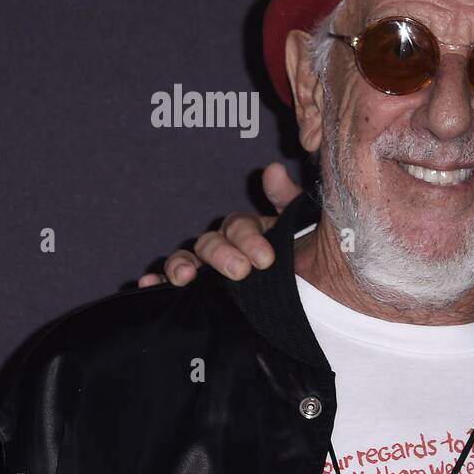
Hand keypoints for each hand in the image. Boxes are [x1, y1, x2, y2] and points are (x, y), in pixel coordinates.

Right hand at [138, 163, 301, 286]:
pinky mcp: (208, 296)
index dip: (248, 239)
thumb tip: (272, 169)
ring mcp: (217, 272)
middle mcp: (231, 249)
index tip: (265, 259)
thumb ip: (290, 200)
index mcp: (254, 231)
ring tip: (185, 278)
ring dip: (181, 265)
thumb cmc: (317, 261)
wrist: (324, 304)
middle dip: (221, 255)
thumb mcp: (308, 227)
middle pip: (211, 243)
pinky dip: (158, 281)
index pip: (239, 226)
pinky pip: (177, 285)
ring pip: (190, 260)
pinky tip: (149, 284)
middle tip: (241, 272)